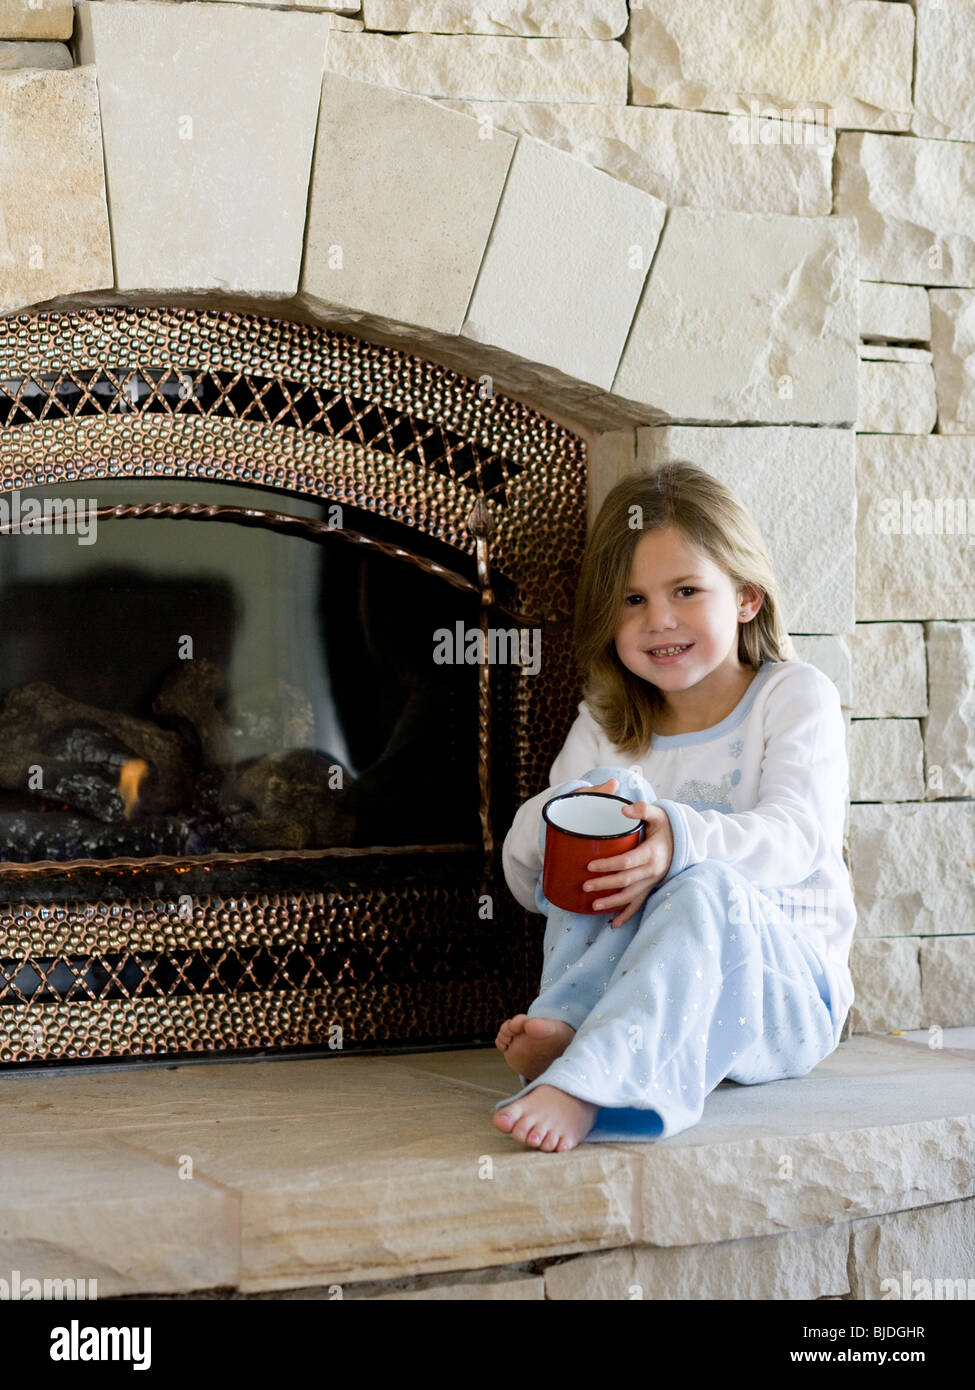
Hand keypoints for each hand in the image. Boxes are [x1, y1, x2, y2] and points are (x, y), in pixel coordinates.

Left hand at [574, 780, 674, 928]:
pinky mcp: (651, 887)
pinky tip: (614, 924)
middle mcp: (653, 870)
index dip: (609, 865)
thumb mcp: (658, 814)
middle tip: (585, 886)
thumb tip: (624, 810)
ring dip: (613, 903)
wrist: (685, 841)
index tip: (590, 865)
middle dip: (605, 885)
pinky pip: (639, 903)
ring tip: (593, 906)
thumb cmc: (667, 826)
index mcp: (652, 852)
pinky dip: (627, 915)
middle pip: (626, 880)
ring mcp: (652, 881)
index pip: (627, 861)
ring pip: (631, 896)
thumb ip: (643, 810)